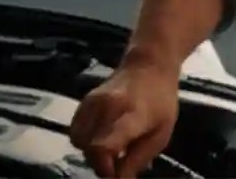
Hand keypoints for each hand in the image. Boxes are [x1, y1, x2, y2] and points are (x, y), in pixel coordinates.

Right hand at [69, 59, 180, 177]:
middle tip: (119, 161)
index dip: (105, 168)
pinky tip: (101, 136)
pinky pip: (74, 131)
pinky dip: (84, 140)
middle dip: (101, 163)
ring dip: (91, 152)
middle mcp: (107, 107)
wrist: (149, 66)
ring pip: (78, 141)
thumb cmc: (161, 102)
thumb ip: (138, 160)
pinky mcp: (83, 101)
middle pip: (88, 148)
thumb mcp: (160, 134)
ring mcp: (92, 102)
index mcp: (132, 115)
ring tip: (111, 148)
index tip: (115, 174)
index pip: (104, 146)